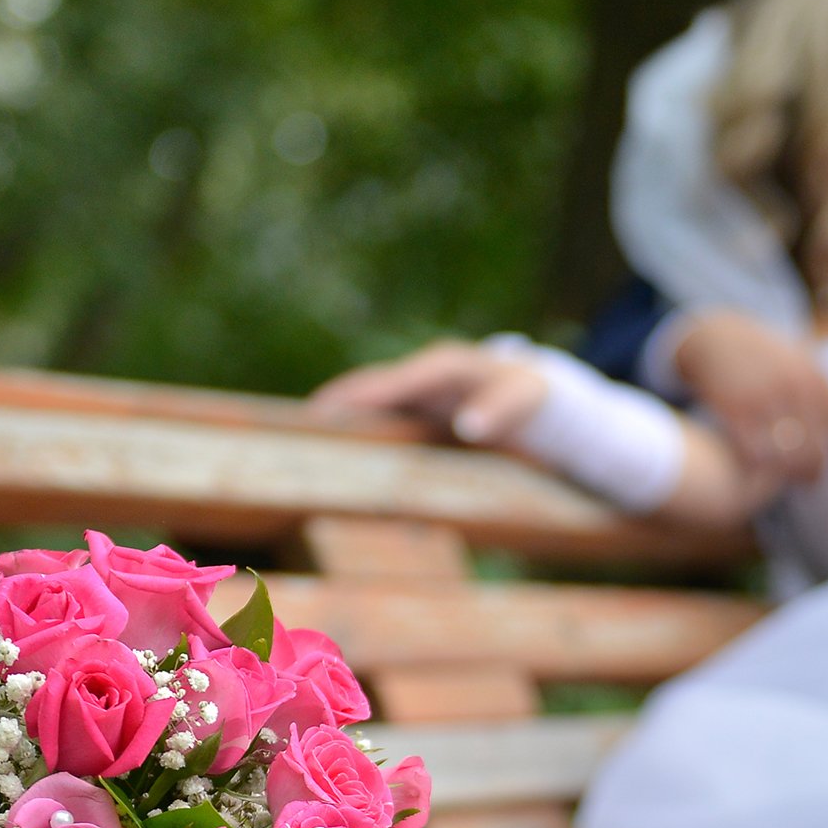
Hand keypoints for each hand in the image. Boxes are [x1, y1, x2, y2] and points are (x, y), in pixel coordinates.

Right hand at [311, 342, 547, 447]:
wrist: (534, 392)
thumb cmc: (529, 394)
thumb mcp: (523, 399)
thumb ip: (499, 411)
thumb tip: (468, 427)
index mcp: (441, 367)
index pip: (394, 382)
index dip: (361, 397)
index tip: (327, 411)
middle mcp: (421, 375)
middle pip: (368, 389)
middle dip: (334, 407)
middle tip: (293, 431)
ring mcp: (415, 393)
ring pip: (369, 405)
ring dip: (340, 422)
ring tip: (300, 446)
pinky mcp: (416, 411)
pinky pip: (381, 421)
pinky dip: (360, 435)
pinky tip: (339, 460)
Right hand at [671, 311, 827, 486]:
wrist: (718, 336)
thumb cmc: (772, 359)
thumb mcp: (808, 368)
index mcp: (819, 380)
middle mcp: (795, 389)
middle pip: (817, 453)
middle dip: (818, 475)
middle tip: (814, 483)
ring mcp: (764, 399)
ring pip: (787, 458)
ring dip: (792, 476)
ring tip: (791, 479)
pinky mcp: (734, 410)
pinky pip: (754, 454)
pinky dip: (762, 468)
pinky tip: (764, 469)